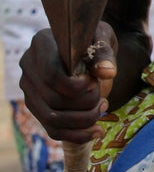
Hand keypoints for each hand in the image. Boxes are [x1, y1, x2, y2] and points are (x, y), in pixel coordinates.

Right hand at [19, 24, 117, 143]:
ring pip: (52, 118)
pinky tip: (97, 131)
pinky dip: (77, 135)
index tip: (94, 82)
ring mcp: (31, 90)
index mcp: (41, 44)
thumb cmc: (93, 39)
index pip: (51, 75)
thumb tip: (107, 72)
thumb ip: (104, 52)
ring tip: (103, 108)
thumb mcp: (102, 36)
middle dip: (85, 104)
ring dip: (83, 120)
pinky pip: (53, 129)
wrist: (88, 48)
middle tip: (103, 98)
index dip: (75, 86)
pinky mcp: (38, 107)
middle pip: (53, 99)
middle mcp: (29, 68)